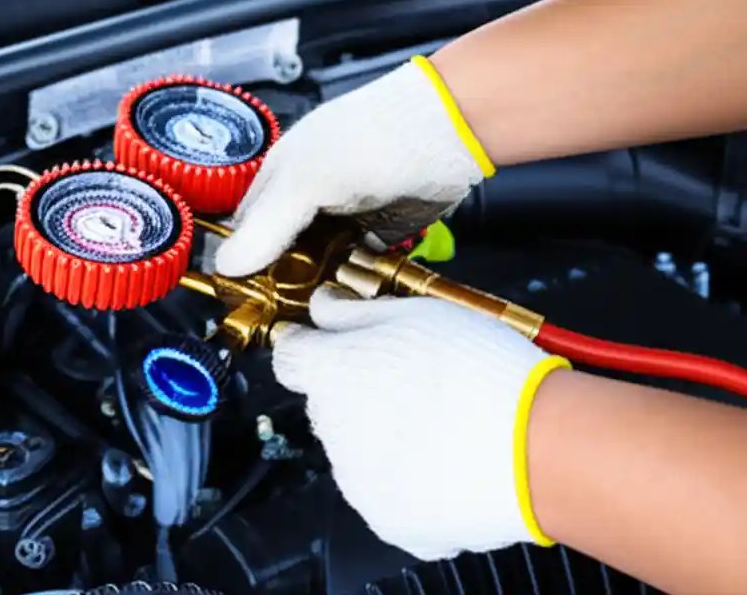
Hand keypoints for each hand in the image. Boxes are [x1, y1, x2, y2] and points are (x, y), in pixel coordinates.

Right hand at [215, 57, 492, 276]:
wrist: (449, 131)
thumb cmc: (377, 134)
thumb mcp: (306, 182)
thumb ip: (266, 227)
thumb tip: (226, 265)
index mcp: (281, 173)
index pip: (245, 225)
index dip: (239, 259)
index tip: (240, 294)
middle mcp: (310, 194)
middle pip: (282, 248)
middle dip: (279, 277)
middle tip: (279, 306)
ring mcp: (345, 212)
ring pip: (318, 261)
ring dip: (316, 282)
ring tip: (315, 302)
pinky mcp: (380, 229)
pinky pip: (356, 264)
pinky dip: (353, 280)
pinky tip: (351, 291)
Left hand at [272, 289, 568, 560]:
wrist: (537, 448)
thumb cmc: (483, 372)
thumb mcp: (416, 312)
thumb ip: (355, 312)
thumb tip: (323, 307)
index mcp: (331, 373)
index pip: (290, 356)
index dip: (313, 347)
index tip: (331, 345)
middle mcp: (331, 428)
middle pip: (328, 404)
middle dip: (358, 394)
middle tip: (414, 385)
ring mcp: (358, 480)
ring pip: (358, 450)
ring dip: (384, 438)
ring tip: (444, 424)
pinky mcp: (389, 521)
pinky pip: (389, 494)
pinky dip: (412, 481)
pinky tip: (451, 461)